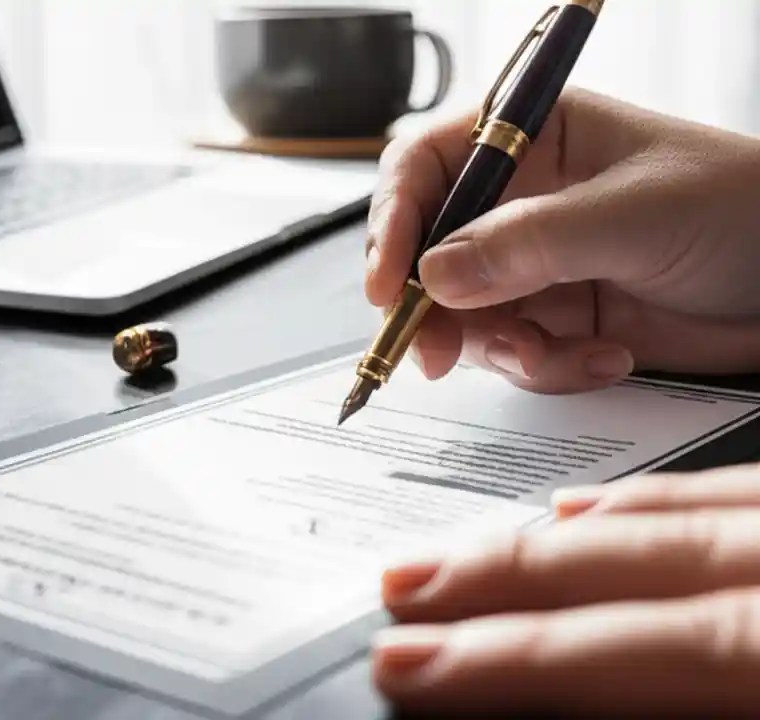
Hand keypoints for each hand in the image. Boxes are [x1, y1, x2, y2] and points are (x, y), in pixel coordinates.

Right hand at [366, 90, 759, 392]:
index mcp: (534, 139)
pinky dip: (549, 368)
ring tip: (556, 350)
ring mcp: (537, 263)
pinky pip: (514, 353)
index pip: (428, 167)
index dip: (394, 220)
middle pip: (427, 250)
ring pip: (463, 314)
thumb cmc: (747, 209)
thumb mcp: (634, 216)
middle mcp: (523, 200)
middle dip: (429, 306)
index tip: (388, 282)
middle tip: (434, 352)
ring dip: (501, 346)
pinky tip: (608, 355)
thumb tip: (434, 274)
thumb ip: (529, 243)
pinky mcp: (560, 319)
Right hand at [372, 464, 759, 716]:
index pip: (635, 651)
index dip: (511, 658)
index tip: (415, 665)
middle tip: (402, 587)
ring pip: (669, 515)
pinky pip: (738, 490)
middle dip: (501, 579)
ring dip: (551, 539)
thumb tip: (550, 707)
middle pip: (631, 564)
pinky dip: (651, 497)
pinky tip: (587, 504)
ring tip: (458, 554)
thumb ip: (678, 710)